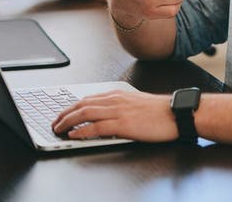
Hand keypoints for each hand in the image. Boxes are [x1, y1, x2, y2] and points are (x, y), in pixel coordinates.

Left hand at [51, 90, 178, 141]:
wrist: (177, 113)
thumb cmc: (161, 112)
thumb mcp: (136, 104)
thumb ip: (120, 107)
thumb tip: (106, 117)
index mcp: (118, 94)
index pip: (88, 98)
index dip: (71, 106)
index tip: (62, 114)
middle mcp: (115, 100)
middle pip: (82, 104)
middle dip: (64, 114)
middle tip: (54, 123)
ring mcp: (119, 111)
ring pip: (85, 113)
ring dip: (68, 121)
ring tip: (58, 129)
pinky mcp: (123, 124)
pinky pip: (97, 127)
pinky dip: (82, 131)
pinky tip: (74, 135)